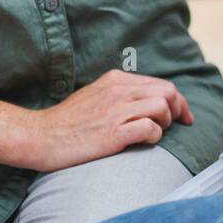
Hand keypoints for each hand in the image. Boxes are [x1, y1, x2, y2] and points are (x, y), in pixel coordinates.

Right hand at [12, 68, 193, 172]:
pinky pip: (149, 129)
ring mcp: (116, 111)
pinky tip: (144, 142)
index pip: (161, 83)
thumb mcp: (96, 95)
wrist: (39, 136)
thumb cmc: (67, 122)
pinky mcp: (112, 132)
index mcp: (116, 79)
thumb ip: (120, 94)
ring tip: (155, 133)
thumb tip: (147, 100)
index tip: (183, 115)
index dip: (178, 100)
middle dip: (179, 109)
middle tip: (177, 124)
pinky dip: (154, 137)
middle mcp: (118, 90)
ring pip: (162, 106)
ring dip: (165, 123)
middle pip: (168, 91)